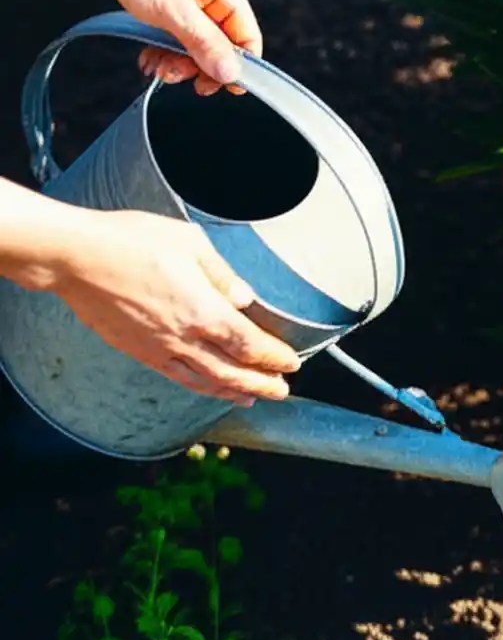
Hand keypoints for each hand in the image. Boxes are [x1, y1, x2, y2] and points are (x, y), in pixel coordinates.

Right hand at [47, 210, 300, 404]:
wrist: (74, 257)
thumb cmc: (130, 241)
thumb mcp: (189, 242)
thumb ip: (222, 274)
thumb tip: (245, 300)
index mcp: (203, 310)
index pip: (250, 344)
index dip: (274, 357)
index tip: (292, 363)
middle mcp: (184, 338)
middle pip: (233, 372)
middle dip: (263, 384)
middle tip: (283, 390)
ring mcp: (159, 349)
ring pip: (206, 382)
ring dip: (234, 392)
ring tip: (254, 397)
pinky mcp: (138, 352)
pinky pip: (178, 378)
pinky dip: (201, 388)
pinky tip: (209, 388)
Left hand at [78, 0, 261, 95]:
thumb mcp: (173, 10)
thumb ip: (205, 44)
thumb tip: (231, 74)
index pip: (247, 38)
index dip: (239, 66)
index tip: (221, 87)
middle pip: (221, 43)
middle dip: (197, 64)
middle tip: (175, 76)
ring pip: (196, 40)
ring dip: (176, 59)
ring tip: (155, 67)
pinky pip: (178, 30)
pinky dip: (164, 46)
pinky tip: (149, 56)